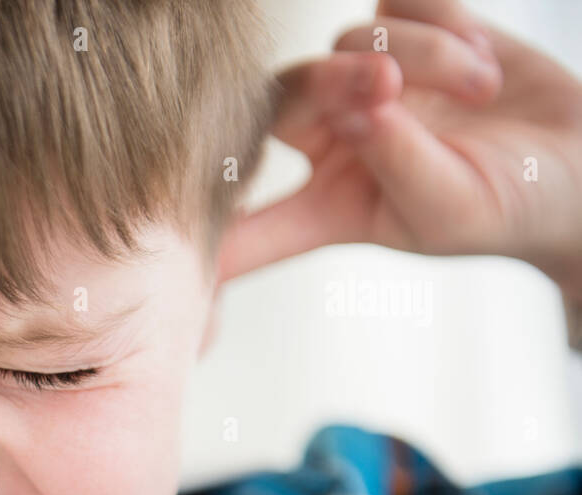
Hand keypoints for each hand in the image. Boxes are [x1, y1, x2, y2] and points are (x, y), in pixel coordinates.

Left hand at [219, 0, 581, 299]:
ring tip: (482, 87)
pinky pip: (398, 3)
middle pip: (284, 97)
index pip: (249, 228)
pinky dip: (441, 19)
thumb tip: (360, 107)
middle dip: (332, 83)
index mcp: (326, 208)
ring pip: (351, 42)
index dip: (207, 236)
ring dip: (420, 55)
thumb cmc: (507, 209)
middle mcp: (331, 143)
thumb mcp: (449, 209)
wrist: (577, 162)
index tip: (174, 249)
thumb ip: (395, 162)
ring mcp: (364, 84)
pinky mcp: (407, 31)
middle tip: (388, 85)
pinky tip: (480, 58)